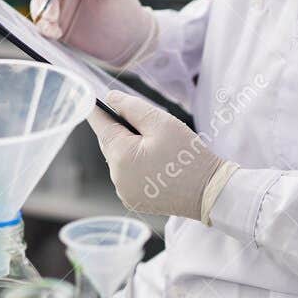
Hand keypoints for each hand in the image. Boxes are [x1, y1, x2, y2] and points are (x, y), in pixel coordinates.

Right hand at [32, 0, 155, 68]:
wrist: (129, 41)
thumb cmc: (125, 9)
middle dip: (43, 0)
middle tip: (52, 16)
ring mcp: (60, 5)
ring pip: (38, 4)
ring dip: (42, 16)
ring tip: (55, 29)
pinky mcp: (57, 24)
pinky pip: (42, 23)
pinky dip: (43, 28)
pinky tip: (56, 34)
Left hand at [87, 91, 237, 222]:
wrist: (209, 191)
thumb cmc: (188, 155)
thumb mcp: (162, 122)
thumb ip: (132, 107)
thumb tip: (110, 99)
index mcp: (121, 156)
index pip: (100, 126)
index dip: (95, 110)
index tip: (88, 97)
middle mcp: (117, 177)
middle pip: (110, 143)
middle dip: (122, 130)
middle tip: (145, 123)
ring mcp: (124, 191)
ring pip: (118, 159)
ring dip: (129, 148)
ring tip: (156, 146)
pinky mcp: (133, 200)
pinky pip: (127, 175)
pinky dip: (135, 165)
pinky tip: (156, 163)